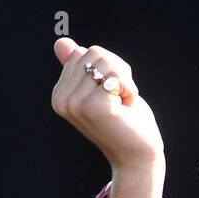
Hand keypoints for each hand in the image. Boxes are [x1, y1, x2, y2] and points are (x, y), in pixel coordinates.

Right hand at [50, 37, 164, 170]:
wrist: (139, 155)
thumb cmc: (124, 122)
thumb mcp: (101, 88)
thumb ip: (81, 68)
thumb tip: (60, 42)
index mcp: (60, 95)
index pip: (82, 52)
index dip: (107, 68)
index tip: (110, 94)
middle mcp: (62, 100)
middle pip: (93, 53)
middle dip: (117, 72)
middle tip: (119, 100)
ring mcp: (75, 104)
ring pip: (105, 61)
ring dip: (124, 81)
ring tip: (122, 105)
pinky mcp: (94, 107)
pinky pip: (116, 75)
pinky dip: (129, 88)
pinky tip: (126, 108)